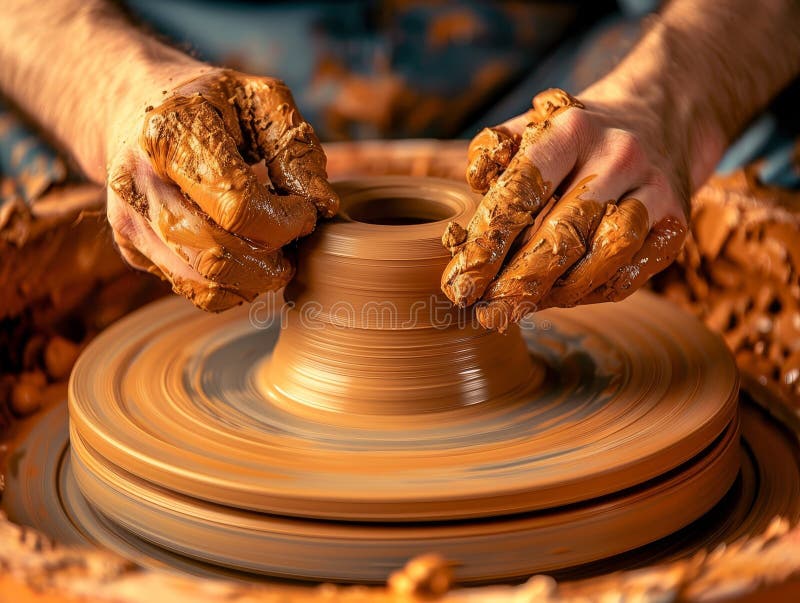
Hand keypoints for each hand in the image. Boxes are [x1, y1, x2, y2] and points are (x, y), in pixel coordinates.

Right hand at [106, 68, 337, 310]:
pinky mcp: (130, 244)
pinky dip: (229, 286)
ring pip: (202, 282)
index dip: (286, 222)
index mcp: (171, 133)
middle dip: (273, 263)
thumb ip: (298, 150)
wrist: (138, 105)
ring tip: (274, 253)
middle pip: (218, 256)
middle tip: (294, 243)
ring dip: (254, 281)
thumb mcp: (262, 100)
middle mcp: (138, 180)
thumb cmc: (214, 102)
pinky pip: (189, 286)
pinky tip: (244, 257)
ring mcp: (128, 217)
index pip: (238, 208)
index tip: (306, 212)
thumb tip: (323, 206)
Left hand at [441, 87, 688, 330]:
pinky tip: (562, 299)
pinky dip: (594, 293)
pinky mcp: (677, 221)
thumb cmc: (577, 136)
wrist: (662, 114)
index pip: (521, 192)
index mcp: (570, 130)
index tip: (459, 285)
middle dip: (517, 282)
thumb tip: (463, 216)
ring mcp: (654, 189)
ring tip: (520, 309)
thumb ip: (492, 159)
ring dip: (558, 292)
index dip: (486, 245)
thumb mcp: (532, 125)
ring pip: (605, 256)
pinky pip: (633, 272)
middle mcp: (618, 156)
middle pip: (562, 233)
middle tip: (486, 313)